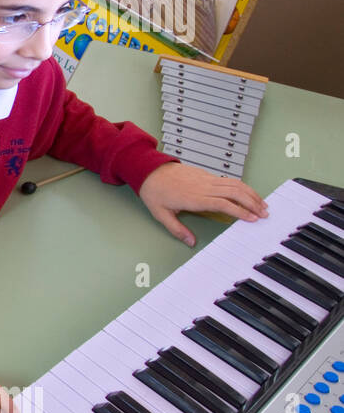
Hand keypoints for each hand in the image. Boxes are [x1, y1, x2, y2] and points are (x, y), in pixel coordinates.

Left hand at [139, 162, 267, 246]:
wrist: (149, 170)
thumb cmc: (155, 192)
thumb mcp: (161, 214)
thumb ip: (177, 229)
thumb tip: (191, 242)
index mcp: (195, 198)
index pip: (223, 204)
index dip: (240, 211)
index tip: (253, 218)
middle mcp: (204, 187)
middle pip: (235, 192)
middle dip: (252, 203)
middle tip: (265, 214)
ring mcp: (206, 179)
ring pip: (235, 184)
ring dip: (251, 194)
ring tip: (262, 204)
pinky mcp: (206, 175)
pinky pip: (229, 180)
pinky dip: (243, 187)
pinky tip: (249, 194)